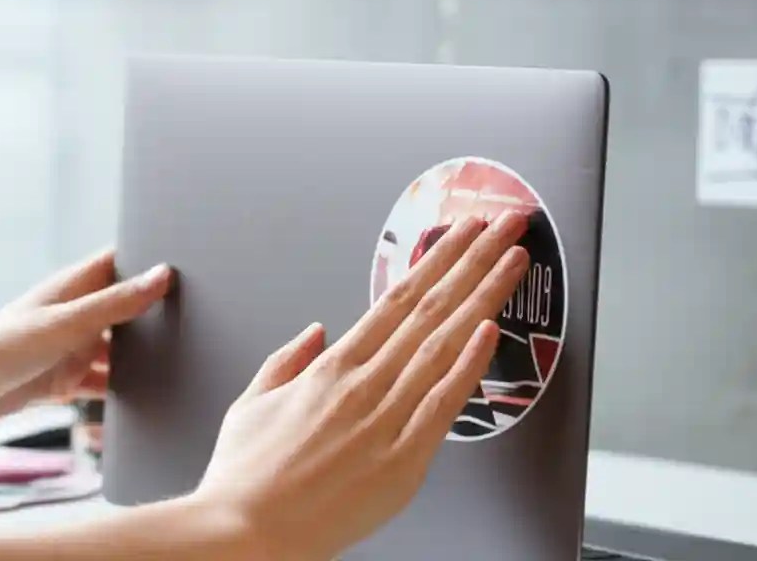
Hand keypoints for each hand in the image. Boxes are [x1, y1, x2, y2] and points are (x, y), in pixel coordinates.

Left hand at [0, 250, 172, 429]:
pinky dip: (120, 389)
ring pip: (118, 348)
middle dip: (154, 312)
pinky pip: (101, 383)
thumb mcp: (68, 324)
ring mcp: (69, 348)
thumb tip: (164, 275)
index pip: (122, 261)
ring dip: (140, 355)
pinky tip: (144, 398)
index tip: (190, 262)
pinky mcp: (61, 380)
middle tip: (199, 316)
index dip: (152, 258)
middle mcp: (74, 313)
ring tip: (180, 360)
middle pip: (125, 306)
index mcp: (74, 287)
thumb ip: (117, 303)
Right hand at [194, 212, 529, 560]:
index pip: (396, 298)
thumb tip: (314, 332)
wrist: (244, 534)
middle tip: (505, 226)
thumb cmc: (244, 478)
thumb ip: (286, 361)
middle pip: (431, 309)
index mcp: (329, 369)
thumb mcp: (252, 404)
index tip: (462, 233)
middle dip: (473, 262)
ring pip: (444, 346)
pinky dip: (470, 366)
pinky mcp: (403, 463)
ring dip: (484, 299)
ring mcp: (386, 422)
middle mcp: (363, 385)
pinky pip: (444, 405)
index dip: (435, 260)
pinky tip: (491, 332)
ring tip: (512, 264)